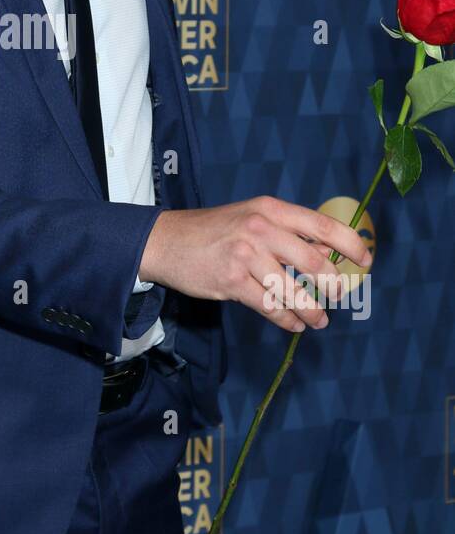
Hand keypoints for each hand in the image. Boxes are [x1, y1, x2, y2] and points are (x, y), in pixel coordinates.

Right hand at [138, 195, 371, 332]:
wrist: (167, 241)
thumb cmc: (214, 231)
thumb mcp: (251, 216)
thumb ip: (285, 230)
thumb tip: (326, 252)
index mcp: (271, 208)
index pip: (323, 225)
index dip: (351, 244)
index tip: (366, 260)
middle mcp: (261, 227)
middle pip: (314, 261)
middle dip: (333, 285)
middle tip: (338, 297)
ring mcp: (246, 254)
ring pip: (293, 289)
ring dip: (312, 310)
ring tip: (319, 321)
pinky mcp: (231, 280)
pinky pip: (269, 306)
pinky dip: (286, 319)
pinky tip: (294, 324)